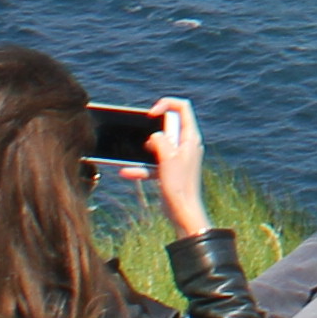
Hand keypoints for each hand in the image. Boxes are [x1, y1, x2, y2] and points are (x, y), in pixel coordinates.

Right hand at [143, 96, 212, 238]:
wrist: (182, 212)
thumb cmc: (179, 185)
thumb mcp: (168, 158)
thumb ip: (161, 141)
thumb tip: (155, 135)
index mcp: (190, 137)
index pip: (182, 108)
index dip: (166, 105)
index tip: (151, 114)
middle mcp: (186, 145)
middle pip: (169, 125)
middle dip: (153, 129)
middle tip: (143, 136)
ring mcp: (178, 158)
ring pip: (159, 146)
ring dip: (145, 149)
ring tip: (134, 154)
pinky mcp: (170, 171)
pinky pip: (154, 164)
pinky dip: (141, 167)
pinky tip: (126, 172)